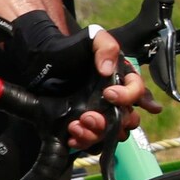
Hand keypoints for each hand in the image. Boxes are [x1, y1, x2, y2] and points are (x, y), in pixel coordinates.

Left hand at [59, 30, 150, 149]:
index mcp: (121, 79)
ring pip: (110, 133)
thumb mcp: (92, 39)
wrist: (41, 60)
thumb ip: (106, 46)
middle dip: (112, 121)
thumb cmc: (70, 49)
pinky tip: (72, 135)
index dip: (128, 96)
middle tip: (89, 116)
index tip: (109, 94)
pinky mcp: (83, 124)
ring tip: (76, 125)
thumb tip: (108, 70)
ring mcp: (99, 113)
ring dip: (95, 133)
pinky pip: (92, 141)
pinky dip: (83, 141)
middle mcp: (114, 99)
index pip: (137, 92)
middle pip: (127, 119)